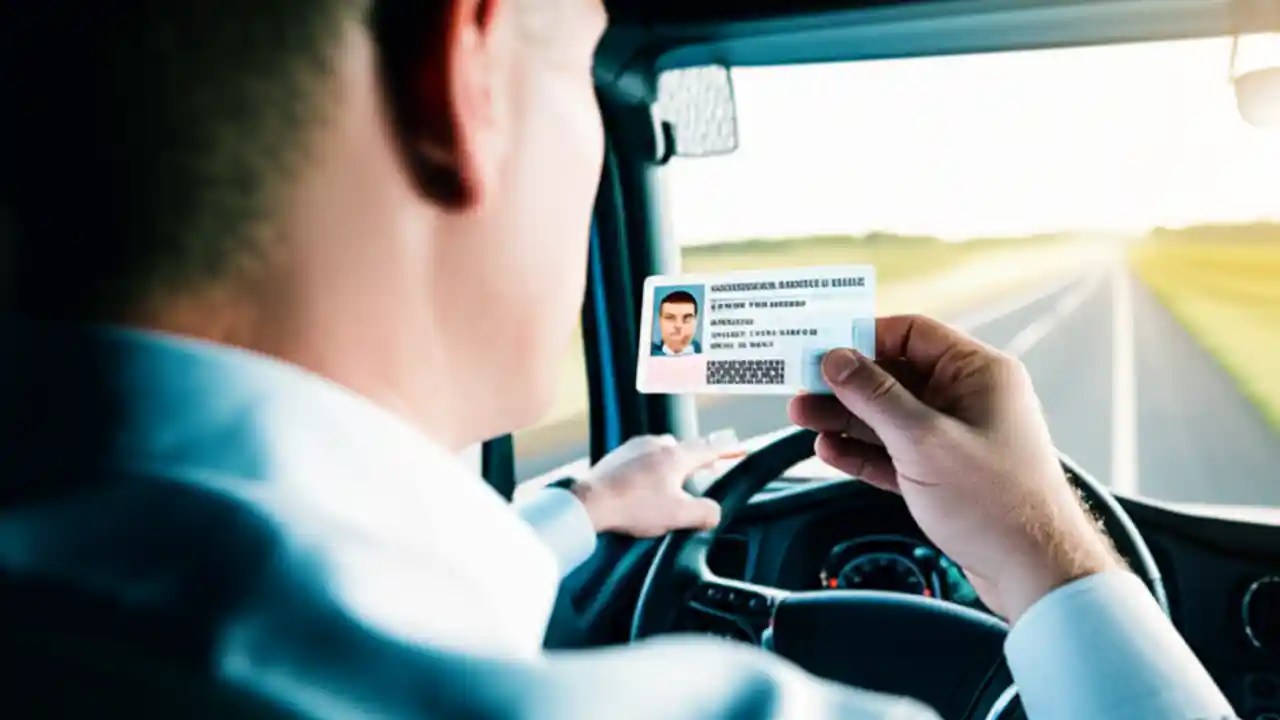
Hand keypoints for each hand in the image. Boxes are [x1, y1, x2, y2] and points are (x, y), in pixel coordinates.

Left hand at [571, 435, 724, 536]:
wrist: (591, 503)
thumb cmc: (633, 507)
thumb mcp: (678, 516)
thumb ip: (705, 513)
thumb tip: (715, 512)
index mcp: (676, 456)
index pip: (710, 449)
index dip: (728, 450)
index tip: (740, 448)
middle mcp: (656, 445)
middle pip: (687, 448)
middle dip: (700, 458)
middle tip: (709, 467)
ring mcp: (634, 448)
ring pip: (663, 450)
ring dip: (674, 462)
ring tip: (676, 480)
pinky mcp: (617, 456)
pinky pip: (643, 457)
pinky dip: (652, 468)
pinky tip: (647, 484)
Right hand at [788, 315, 1121, 620]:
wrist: (1034, 572)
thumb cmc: (999, 503)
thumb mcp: (924, 440)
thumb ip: (875, 397)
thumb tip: (839, 360)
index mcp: (978, 373)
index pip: (911, 334)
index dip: (863, 338)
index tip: (822, 347)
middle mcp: (968, 398)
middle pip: (893, 376)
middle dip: (845, 384)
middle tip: (803, 387)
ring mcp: (954, 437)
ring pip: (888, 416)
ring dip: (845, 418)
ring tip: (804, 418)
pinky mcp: (943, 473)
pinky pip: (894, 451)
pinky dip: (863, 451)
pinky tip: (830, 450)